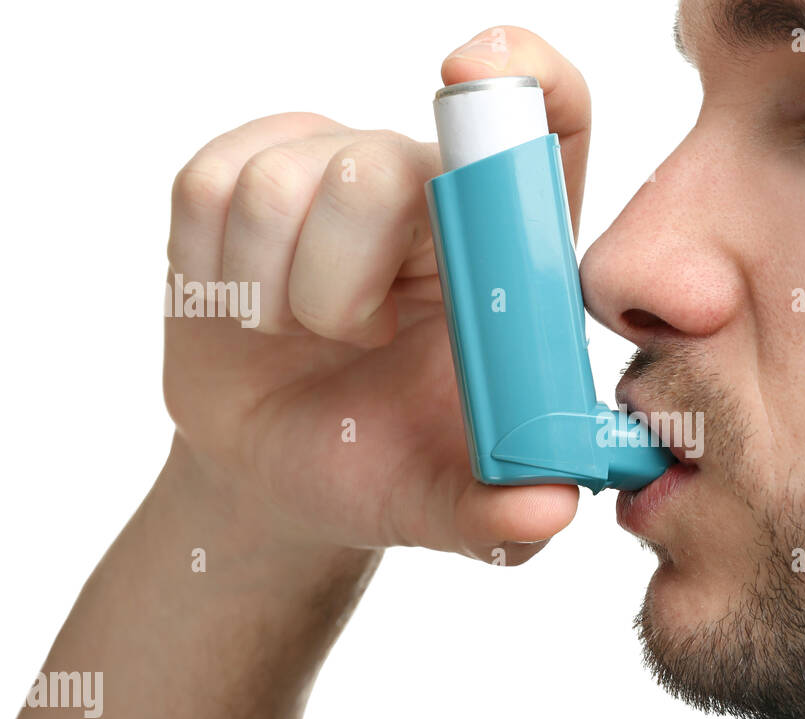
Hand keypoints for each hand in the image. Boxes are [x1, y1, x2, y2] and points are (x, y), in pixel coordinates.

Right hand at [161, 26, 589, 562]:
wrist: (278, 473)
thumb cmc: (380, 468)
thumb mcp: (447, 508)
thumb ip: (502, 517)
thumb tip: (546, 510)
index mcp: (510, 250)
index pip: (550, 114)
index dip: (524, 72)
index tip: (468, 76)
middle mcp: (429, 189)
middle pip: (387, 162)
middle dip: (350, 279)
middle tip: (353, 339)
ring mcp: (330, 169)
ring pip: (286, 181)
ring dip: (282, 293)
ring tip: (305, 335)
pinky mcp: (240, 171)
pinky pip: (211, 188)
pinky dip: (219, 276)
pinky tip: (251, 313)